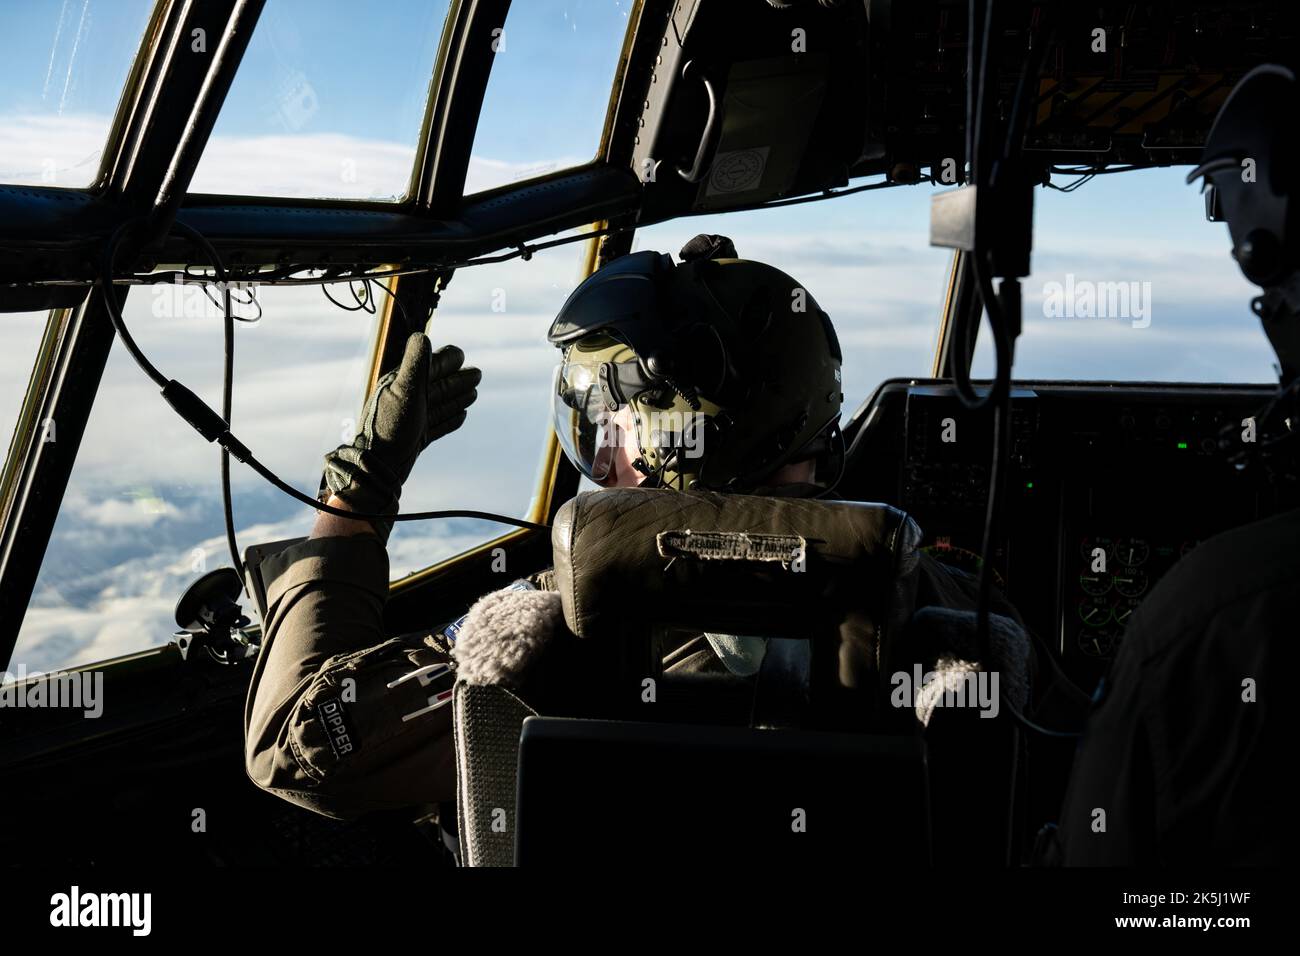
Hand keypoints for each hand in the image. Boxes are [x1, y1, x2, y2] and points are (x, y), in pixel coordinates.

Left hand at [323, 333, 479, 539]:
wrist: (379, 467)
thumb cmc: (390, 427)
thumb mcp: (404, 391)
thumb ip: (415, 363)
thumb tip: (422, 336)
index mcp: (402, 383)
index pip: (429, 366)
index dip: (447, 359)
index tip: (462, 355)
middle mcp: (407, 399)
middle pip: (439, 385)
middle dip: (458, 378)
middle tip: (477, 374)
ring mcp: (413, 419)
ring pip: (441, 404)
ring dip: (458, 397)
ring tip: (474, 393)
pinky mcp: (417, 438)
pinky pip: (438, 424)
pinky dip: (451, 419)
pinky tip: (462, 417)